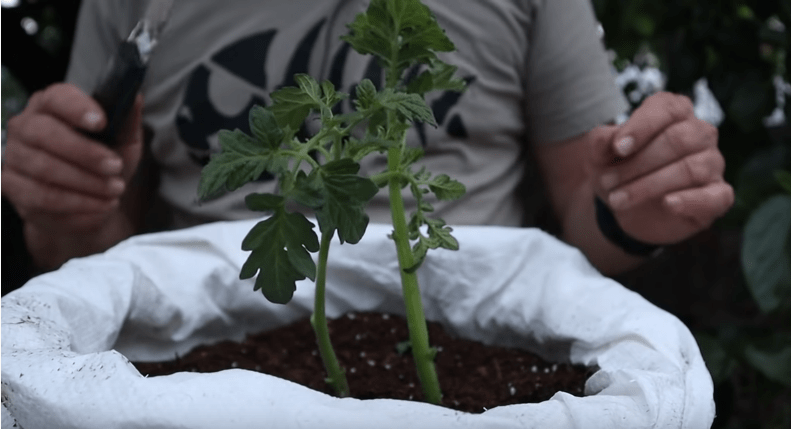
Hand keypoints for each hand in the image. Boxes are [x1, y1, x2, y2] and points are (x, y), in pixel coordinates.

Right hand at [1, 83, 143, 261]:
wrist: (89, 201)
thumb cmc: (104, 162)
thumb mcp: (123, 140)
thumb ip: (127, 119)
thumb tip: (135, 97)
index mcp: (51, 104)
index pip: (57, 97)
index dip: (78, 108)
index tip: (102, 122)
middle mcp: (25, 125)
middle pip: (45, 134)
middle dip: (86, 153)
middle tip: (115, 167)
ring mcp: (13, 156)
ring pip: (45, 169)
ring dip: (86, 183)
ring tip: (115, 190)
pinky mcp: (11, 186)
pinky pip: (43, 198)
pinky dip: (78, 205)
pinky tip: (101, 206)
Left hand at [588, 92, 733, 244]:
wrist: (626, 208)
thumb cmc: (617, 170)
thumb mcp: (599, 156)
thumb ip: (600, 142)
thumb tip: (606, 139)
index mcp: (674, 112)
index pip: (666, 109)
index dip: (641, 127)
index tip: (617, 148)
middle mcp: (699, 133)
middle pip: (678, 140)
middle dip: (637, 164)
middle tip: (607, 182)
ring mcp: (712, 163)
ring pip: (690, 168)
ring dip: (648, 186)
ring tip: (618, 199)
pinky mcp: (718, 195)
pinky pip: (715, 196)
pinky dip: (690, 200)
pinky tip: (667, 204)